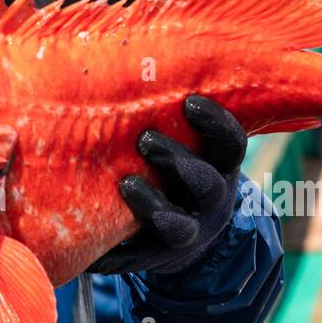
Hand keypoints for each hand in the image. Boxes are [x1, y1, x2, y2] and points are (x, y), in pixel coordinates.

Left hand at [88, 95, 246, 275]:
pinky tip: (90, 246)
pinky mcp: (155, 258)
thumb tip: (131, 63)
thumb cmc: (179, 171)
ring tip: (126, 184)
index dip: (216, 124)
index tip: (189, 102)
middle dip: (177, 161)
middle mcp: (211, 202)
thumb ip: (172, 119)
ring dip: (150, 206)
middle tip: (145, 139)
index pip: (231, 144)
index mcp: (221, 168)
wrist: (187, 239)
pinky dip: (111, 254)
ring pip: (176, 226)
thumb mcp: (192, 148)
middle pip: (205, 184)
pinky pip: (133, 259)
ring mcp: (186, 233)